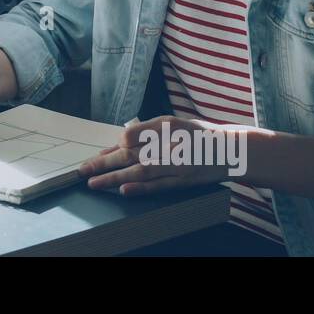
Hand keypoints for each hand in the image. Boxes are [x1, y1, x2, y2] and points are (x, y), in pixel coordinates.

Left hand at [77, 115, 235, 196]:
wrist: (231, 149)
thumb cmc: (197, 135)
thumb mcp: (171, 123)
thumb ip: (145, 129)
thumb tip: (121, 137)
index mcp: (161, 131)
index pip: (127, 143)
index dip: (107, 151)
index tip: (90, 160)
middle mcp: (166, 147)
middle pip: (129, 156)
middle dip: (103, 165)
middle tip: (82, 172)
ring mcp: (175, 165)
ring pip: (140, 173)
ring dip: (115, 178)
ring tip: (95, 183)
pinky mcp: (184, 180)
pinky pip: (160, 186)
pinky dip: (142, 189)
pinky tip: (126, 191)